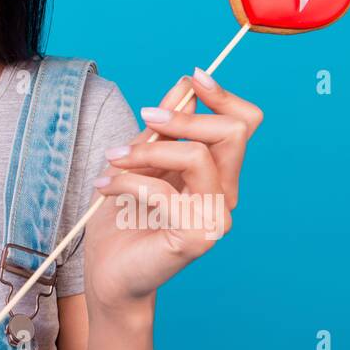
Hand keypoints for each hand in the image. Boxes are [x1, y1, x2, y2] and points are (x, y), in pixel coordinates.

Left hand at [82, 69, 262, 311]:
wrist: (108, 272)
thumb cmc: (122, 219)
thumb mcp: (139, 158)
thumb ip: (164, 126)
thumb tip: (184, 84)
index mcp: (217, 173)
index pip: (244, 124)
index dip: (223, 95)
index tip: (193, 77)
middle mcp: (225, 194)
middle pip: (233, 132)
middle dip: (183, 116)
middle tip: (145, 117)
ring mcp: (214, 217)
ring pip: (198, 156)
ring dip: (148, 149)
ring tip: (113, 160)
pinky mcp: (196, 237)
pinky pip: (163, 189)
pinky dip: (127, 181)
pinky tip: (105, 187)